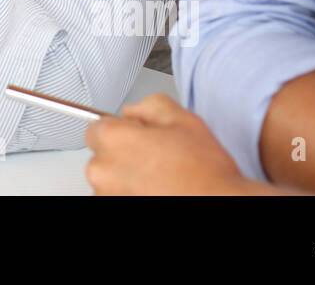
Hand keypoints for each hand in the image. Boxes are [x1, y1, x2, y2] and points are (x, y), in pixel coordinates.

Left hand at [84, 94, 268, 194]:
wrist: (217, 204)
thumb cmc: (204, 173)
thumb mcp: (182, 119)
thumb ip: (149, 105)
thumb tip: (132, 111)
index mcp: (112, 139)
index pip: (98, 126)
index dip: (123, 130)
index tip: (139, 137)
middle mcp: (102, 170)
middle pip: (102, 154)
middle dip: (123, 155)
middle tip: (156, 159)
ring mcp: (107, 195)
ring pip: (109, 180)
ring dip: (127, 178)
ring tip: (161, 179)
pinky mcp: (115, 209)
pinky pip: (117, 196)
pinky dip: (132, 194)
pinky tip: (158, 192)